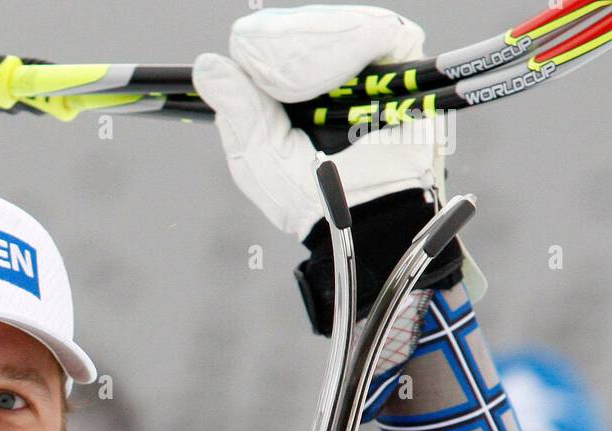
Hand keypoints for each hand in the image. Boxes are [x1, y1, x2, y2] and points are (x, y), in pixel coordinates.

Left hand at [192, 5, 442, 240]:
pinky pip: (380, 32)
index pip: (268, 40)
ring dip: (310, 46)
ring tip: (301, 86)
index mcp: (290, 92)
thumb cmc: (312, 203)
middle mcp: (328, 74)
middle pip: (301, 27)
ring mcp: (365, 69)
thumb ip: (237, 110)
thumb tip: (208, 66)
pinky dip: (353, 41)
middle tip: (275, 79)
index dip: (256, 44)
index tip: (244, 56)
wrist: (358, 224)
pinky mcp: (403, 68)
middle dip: (281, 45)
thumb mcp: (260, 159)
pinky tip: (336, 71)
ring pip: (336, 25)